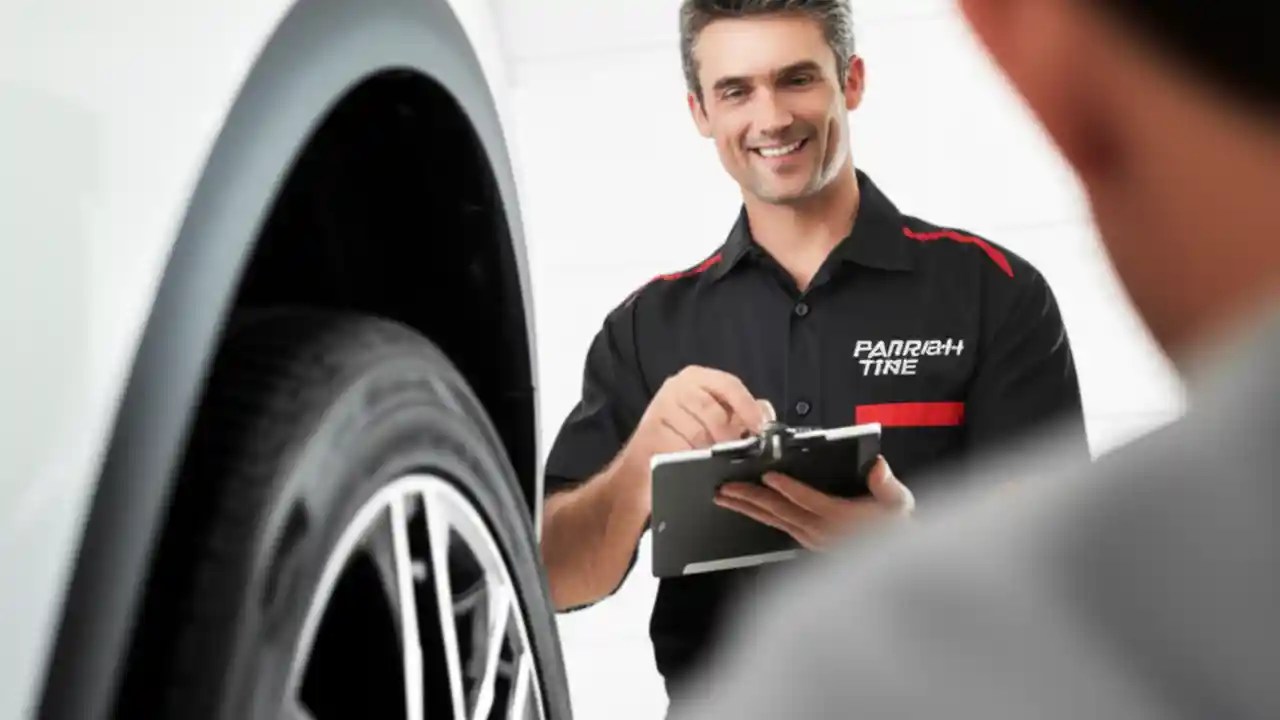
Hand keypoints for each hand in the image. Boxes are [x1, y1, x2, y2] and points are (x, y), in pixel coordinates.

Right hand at [617, 366, 768, 505]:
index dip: (747, 407)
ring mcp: (661, 408)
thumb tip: (766, 413)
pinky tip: (690, 461)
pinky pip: (682, 448)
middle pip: (714, 411)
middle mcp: (677, 386)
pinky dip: (691, 457)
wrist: (644, 465)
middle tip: (732, 451)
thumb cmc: (684, 438)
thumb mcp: (716, 420)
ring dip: (709, 450)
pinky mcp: (650, 432)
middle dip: (727, 435)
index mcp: (696, 377)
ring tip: (709, 457)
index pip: (729, 384)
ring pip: (699, 432)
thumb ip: (741, 412)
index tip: (759, 428)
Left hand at [714, 456, 913, 550]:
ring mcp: (811, 539)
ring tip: (724, 497)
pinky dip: (760, 517)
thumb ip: (886, 484)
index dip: (788, 488)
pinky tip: (747, 509)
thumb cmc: (896, 530)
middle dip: (750, 498)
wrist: (895, 565)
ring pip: (774, 521)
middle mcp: (820, 531)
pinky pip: (778, 528)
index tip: (769, 476)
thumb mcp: (899, 505)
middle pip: (780, 511)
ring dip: (747, 508)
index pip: (808, 501)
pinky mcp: (808, 543)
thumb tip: (878, 465)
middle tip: (725, 488)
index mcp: (840, 518)